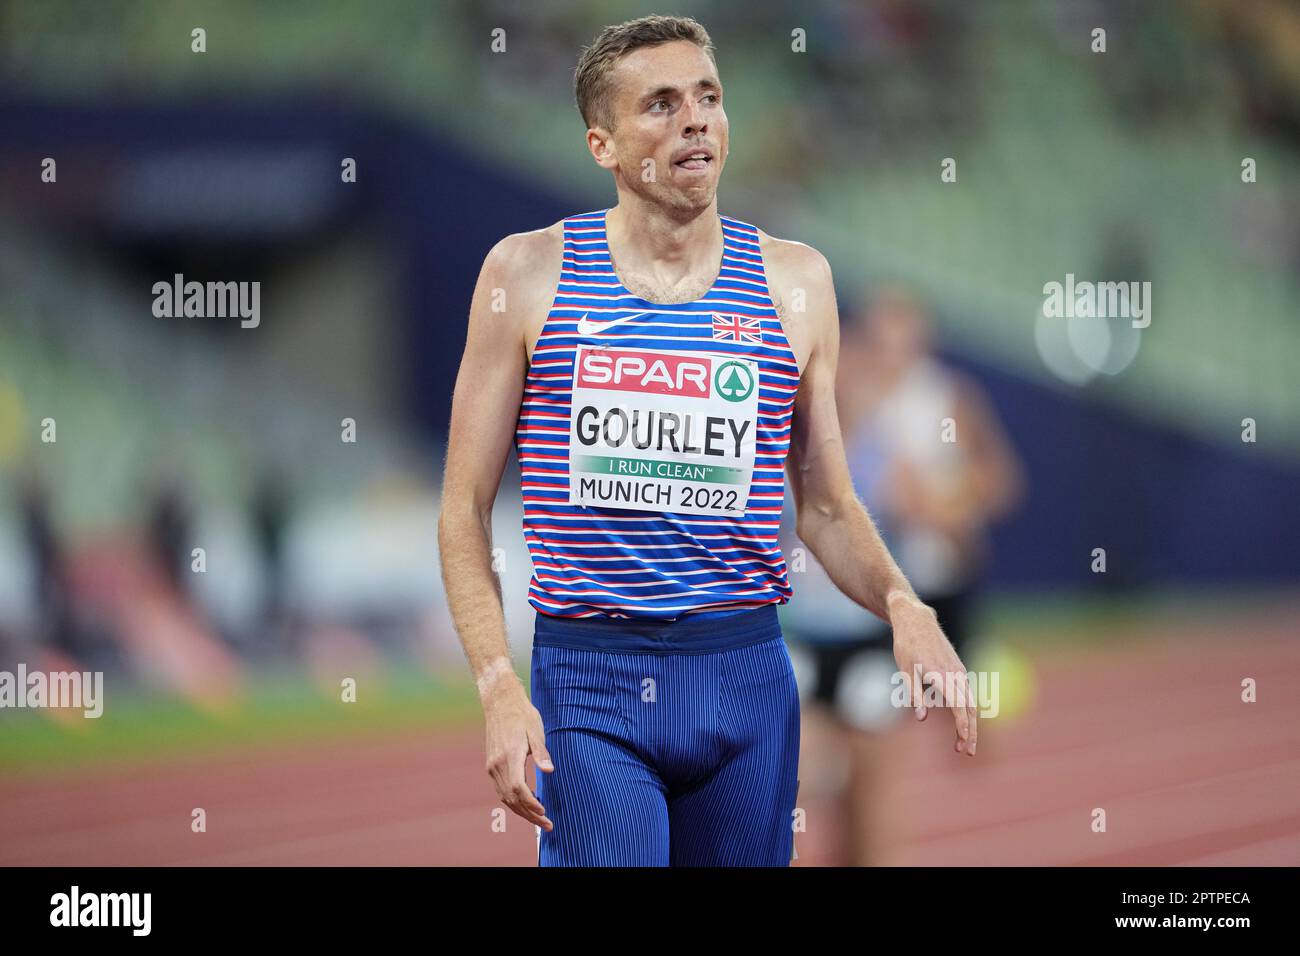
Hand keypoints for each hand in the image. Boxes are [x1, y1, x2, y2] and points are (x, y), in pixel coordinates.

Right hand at [482, 675, 554, 829]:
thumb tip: (549, 771)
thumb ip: (542, 752)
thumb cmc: (522, 714)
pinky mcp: (491, 765)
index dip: (531, 804)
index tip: (545, 812)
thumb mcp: (536, 730)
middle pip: (512, 798)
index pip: (519, 789)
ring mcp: (492, 766)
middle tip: (548, 825)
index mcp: (510, 756)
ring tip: (539, 819)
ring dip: (521, 811)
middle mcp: (497, 764)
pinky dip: (513, 801)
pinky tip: (526, 804)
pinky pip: (501, 790)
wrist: (500, 701)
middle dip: (530, 814)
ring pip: (505, 797)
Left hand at [889, 592, 977, 755]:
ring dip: (969, 723)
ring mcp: (959, 671)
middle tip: (966, 752)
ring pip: (970, 702)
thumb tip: (921, 717)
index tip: (964, 742)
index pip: (958, 706)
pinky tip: (961, 723)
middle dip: (970, 732)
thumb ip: (915, 694)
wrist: (917, 620)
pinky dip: (967, 710)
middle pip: (969, 708)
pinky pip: (967, 693)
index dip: (962, 726)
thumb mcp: (905, 670)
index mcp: (942, 676)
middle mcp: (955, 674)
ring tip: (962, 743)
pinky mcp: (958, 669)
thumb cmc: (907, 646)